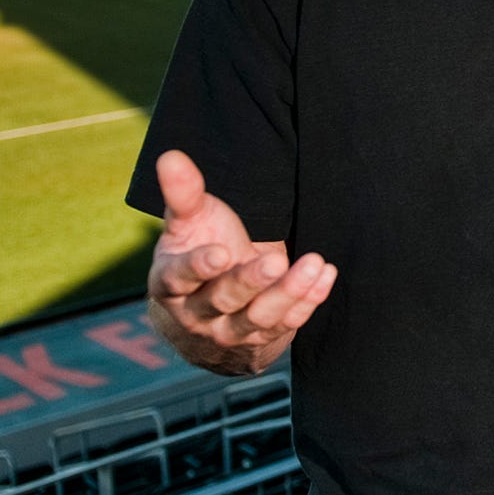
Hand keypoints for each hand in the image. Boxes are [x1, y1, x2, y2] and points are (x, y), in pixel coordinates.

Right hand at [147, 150, 336, 374]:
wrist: (206, 310)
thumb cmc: (198, 249)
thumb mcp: (186, 224)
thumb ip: (182, 193)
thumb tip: (169, 155)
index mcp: (171, 283)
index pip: (180, 278)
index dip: (198, 267)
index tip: (220, 253)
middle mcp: (197, 314)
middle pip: (223, 299)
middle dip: (249, 282)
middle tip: (272, 262)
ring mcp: (231, 331)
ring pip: (259, 317)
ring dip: (288, 293)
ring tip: (312, 263)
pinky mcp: (262, 339)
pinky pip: (288, 323)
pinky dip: (308, 301)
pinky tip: (324, 276)